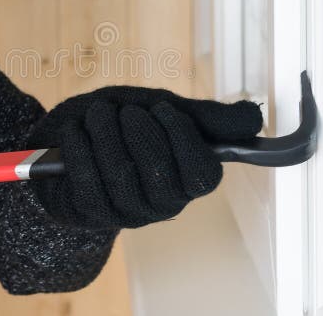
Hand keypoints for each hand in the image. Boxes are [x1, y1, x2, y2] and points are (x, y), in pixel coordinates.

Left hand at [26, 86, 262, 229]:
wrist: (67, 135)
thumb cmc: (120, 123)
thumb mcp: (160, 109)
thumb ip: (203, 116)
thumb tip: (255, 119)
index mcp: (186, 179)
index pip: (204, 175)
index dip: (184, 140)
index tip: (163, 109)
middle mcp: (161, 203)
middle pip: (160, 173)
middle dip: (138, 130)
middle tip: (124, 111)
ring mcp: (125, 212)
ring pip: (121, 175)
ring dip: (105, 132)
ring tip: (98, 114)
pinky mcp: (90, 213)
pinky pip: (87, 182)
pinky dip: (79, 147)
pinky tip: (75, 131)